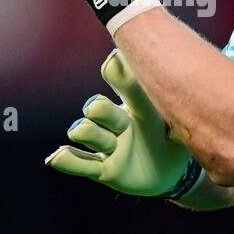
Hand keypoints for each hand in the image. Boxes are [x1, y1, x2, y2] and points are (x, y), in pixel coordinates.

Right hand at [45, 48, 190, 196]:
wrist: (173, 174)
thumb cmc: (174, 140)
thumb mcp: (175, 125)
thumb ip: (172, 106)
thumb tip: (171, 84)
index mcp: (139, 107)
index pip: (126, 86)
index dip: (118, 72)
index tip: (113, 59)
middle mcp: (118, 122)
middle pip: (98, 108)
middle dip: (98, 108)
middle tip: (97, 108)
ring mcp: (109, 145)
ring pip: (87, 132)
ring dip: (89, 133)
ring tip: (103, 142)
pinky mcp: (104, 170)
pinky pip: (81, 164)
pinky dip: (68, 160)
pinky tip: (57, 157)